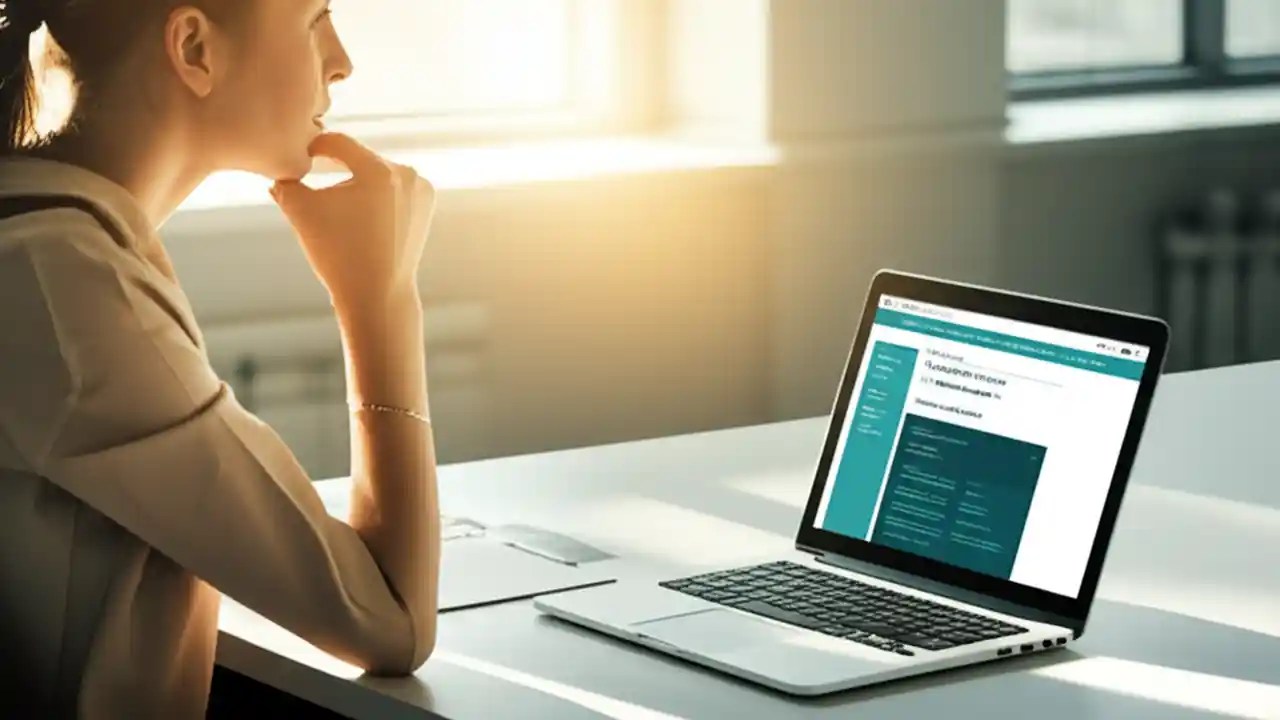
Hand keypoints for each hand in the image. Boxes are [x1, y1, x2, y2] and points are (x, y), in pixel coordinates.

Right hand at [270, 133, 434, 315]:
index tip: (301, 155)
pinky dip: (377, 197)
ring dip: (359, 183)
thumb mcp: (301, 212)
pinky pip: (395, 191)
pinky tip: (362, 215)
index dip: (314, 146)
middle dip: (338, 169)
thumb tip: (279, 172)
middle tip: (317, 180)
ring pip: (378, 175)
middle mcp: (407, 174)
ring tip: (340, 205)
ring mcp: (421, 190)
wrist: (377, 296)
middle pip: (361, 159)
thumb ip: (285, 182)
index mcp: (379, 170)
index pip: (338, 142)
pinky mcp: (426, 206)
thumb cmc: (337, 254)